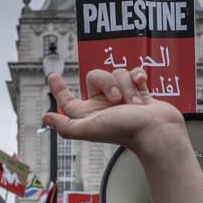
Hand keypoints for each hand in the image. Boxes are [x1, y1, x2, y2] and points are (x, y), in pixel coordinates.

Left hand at [43, 69, 185, 155]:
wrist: (157, 130)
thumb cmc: (125, 130)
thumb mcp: (90, 129)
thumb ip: (67, 127)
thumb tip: (45, 118)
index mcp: (89, 115)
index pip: (68, 100)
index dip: (59, 88)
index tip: (52, 75)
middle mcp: (103, 106)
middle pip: (94, 77)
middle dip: (106, 82)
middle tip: (116, 99)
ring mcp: (121, 98)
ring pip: (116, 73)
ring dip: (126, 86)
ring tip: (135, 105)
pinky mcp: (138, 91)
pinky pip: (133, 72)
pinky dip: (138, 78)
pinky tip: (143, 86)